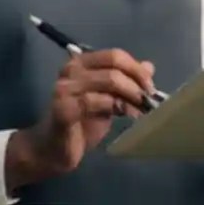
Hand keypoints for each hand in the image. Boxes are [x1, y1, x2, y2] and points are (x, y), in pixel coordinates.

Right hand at [5, 49, 154, 189]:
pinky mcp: (63, 108)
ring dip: (131, 95)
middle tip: (148, 99)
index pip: (115, 55)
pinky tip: (126, 115)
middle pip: (114, 65)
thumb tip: (149, 66)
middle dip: (137, 82)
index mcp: (81, 63)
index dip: (136, 69)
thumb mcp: (108, 99)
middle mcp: (71, 70)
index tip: (150, 86)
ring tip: (140, 110)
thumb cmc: (81, 123)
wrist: (52, 149)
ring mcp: (65, 88)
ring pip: (109, 80)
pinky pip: (96, 101)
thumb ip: (124, 82)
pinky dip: (117, 106)